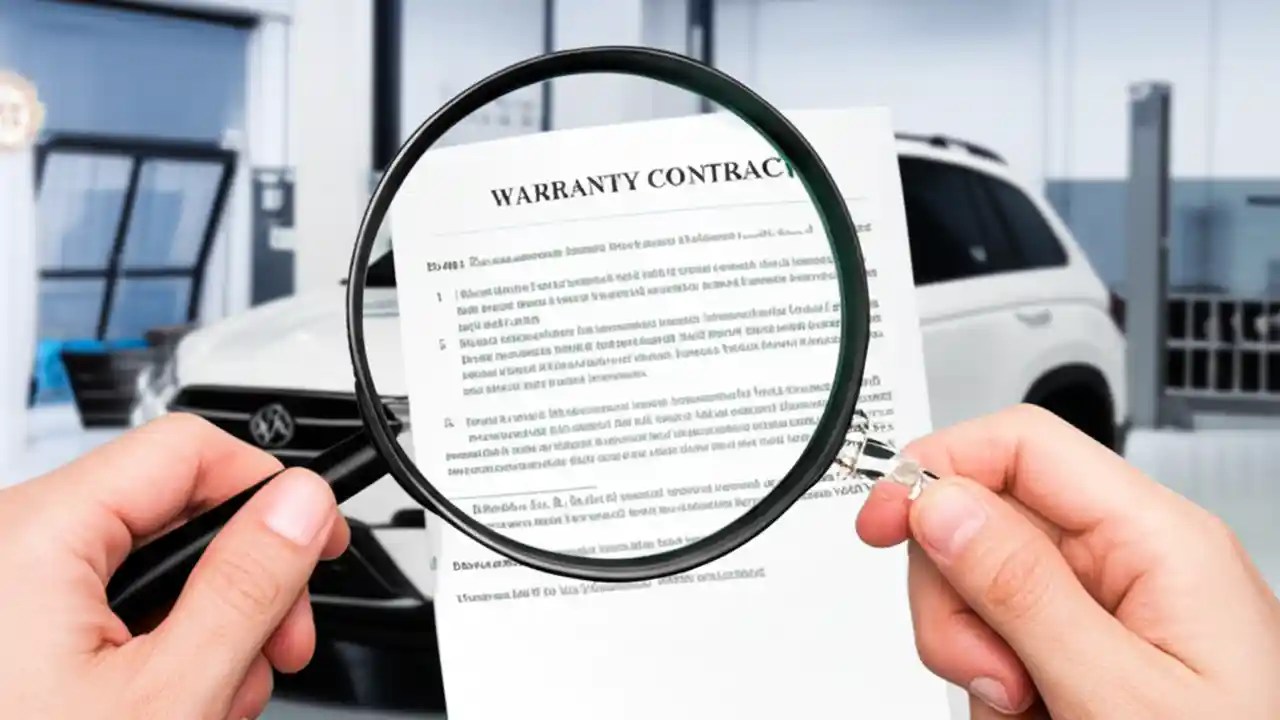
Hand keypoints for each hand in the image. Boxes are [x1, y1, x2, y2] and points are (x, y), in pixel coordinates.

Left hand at [0, 414, 349, 718]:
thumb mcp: (168, 697)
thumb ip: (246, 587)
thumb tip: (301, 505)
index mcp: (34, 536)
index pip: (188, 451)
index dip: (272, 490)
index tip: (319, 542)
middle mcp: (7, 546)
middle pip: (172, 513)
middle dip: (243, 585)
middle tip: (278, 651)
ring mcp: (5, 592)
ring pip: (145, 571)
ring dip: (204, 631)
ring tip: (213, 703)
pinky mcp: (9, 630)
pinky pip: (103, 609)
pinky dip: (152, 651)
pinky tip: (169, 706)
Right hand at [857, 404, 1279, 718]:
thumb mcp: (1119, 695)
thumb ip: (1025, 593)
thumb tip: (940, 502)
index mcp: (1160, 539)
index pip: (1023, 445)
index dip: (938, 468)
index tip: (880, 523)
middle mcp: (1132, 558)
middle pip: (985, 520)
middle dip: (956, 598)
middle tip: (988, 673)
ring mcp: (1106, 605)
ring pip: (979, 585)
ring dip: (972, 652)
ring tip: (1024, 710)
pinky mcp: (1086, 647)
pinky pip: (998, 638)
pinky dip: (992, 684)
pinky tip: (1036, 718)